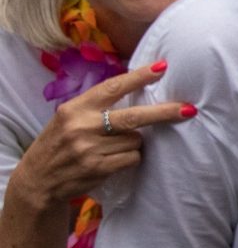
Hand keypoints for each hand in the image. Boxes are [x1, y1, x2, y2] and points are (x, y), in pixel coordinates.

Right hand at [10, 62, 189, 216]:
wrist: (38, 179)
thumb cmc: (60, 143)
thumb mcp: (69, 118)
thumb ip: (97, 106)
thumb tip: (140, 92)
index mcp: (75, 108)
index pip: (112, 87)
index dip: (139, 77)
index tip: (162, 68)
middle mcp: (82, 126)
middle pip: (134, 117)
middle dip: (165, 113)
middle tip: (189, 109)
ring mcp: (90, 148)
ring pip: (135, 140)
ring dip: (133, 143)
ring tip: (111, 147)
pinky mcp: (98, 168)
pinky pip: (132, 158)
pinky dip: (130, 158)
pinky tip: (112, 160)